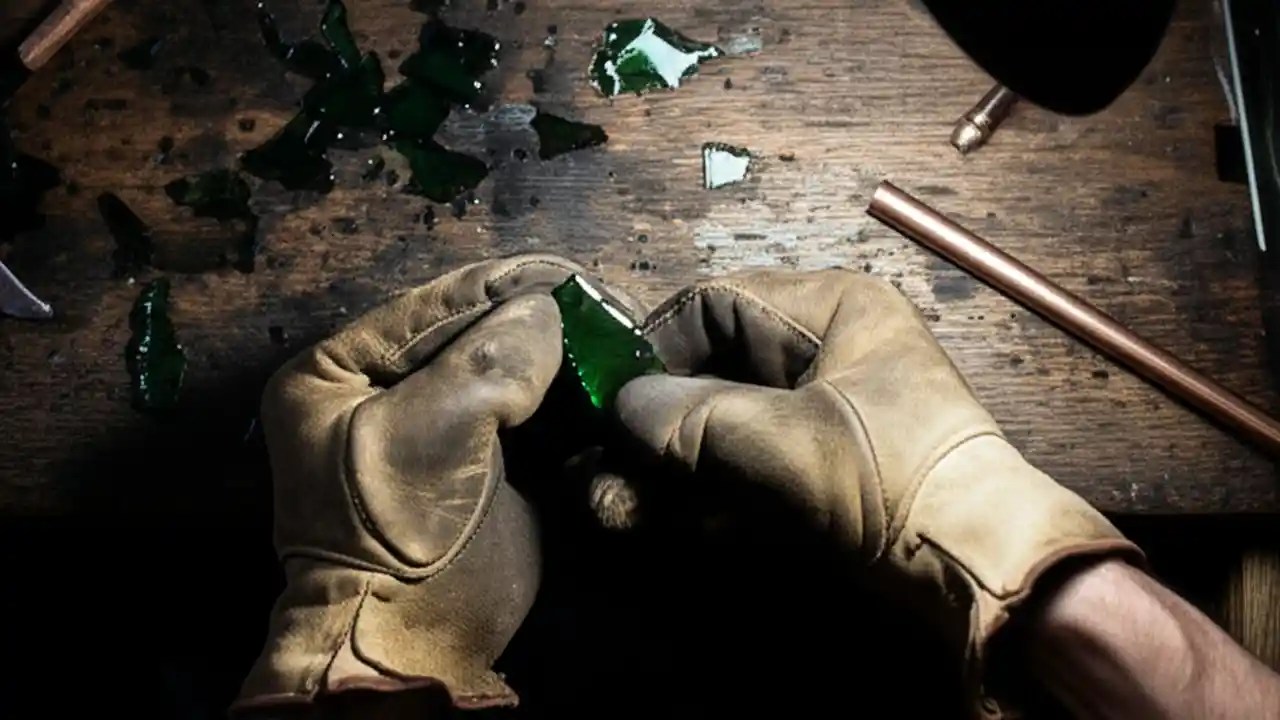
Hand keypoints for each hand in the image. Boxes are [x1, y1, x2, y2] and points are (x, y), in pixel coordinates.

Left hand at [234, 255, 586, 714]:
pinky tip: (603, 379)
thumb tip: (545, 310)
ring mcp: (435, 426)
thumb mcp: (431, 432)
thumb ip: (490, 359)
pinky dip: (566, 398)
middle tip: (602, 304)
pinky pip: (528, 413)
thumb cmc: (396, 530)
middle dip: (537, 319)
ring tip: (613, 334)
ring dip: (559, 357)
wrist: (413, 639)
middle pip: (472, 332)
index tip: (569, 273)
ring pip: (507, 370)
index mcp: (340, 371)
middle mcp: (383, 388)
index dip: (503, 285)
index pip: (431, 305)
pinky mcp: (481, 462)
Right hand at [615, 268, 1142, 716]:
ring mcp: (822, 417)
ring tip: (610, 502)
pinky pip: (744, 471)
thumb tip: (619, 412)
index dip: (654, 346)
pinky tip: (652, 521)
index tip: (609, 397)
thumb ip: (685, 420)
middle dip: (652, 424)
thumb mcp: (776, 439)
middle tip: (600, 463)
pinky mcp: (821, 476)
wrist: (976, 567)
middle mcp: (823, 353)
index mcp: (830, 310)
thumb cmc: (884, 476)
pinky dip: (700, 496)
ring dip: (666, 468)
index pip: (715, 302)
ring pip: (722, 428)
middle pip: (712, 370)